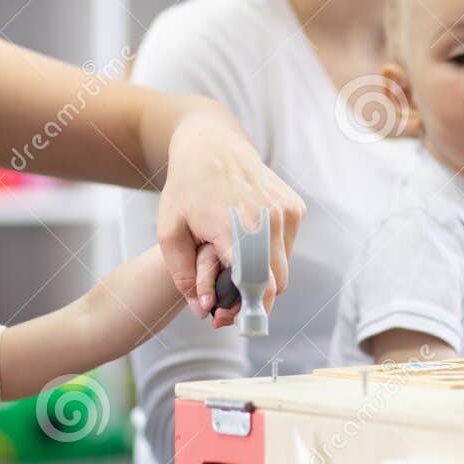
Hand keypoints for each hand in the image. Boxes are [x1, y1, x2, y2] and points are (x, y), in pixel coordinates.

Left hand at [157, 114, 303, 319]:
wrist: (212, 144)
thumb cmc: (186, 188)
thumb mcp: (169, 230)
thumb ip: (181, 273)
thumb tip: (202, 310)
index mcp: (235, 227)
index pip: (257, 285)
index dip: (247, 309)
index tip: (231, 319)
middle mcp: (267, 219)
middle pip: (275, 284)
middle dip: (255, 299)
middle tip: (230, 302)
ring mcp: (285, 212)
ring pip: (284, 269)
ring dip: (264, 277)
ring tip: (236, 269)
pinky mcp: (295, 208)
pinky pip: (288, 249)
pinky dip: (271, 255)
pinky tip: (248, 244)